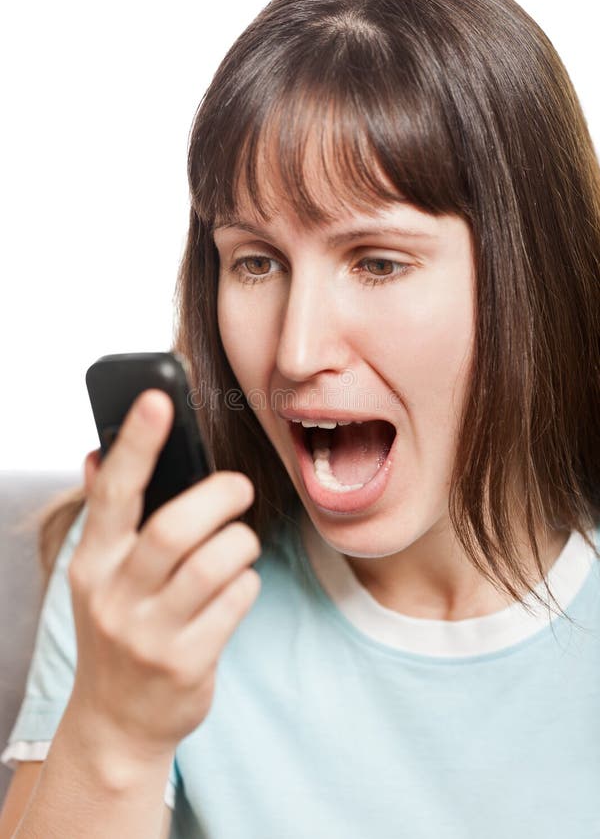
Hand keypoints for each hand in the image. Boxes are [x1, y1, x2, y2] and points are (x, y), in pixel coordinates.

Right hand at [67, 389, 260, 762]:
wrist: (116, 722)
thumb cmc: (119, 629)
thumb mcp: (99, 576)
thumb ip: (107, 518)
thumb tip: (99, 454)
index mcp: (91, 563)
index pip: (112, 493)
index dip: (136, 443)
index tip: (158, 399)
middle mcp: (114, 596)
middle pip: (175, 530)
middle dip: (218, 497)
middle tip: (239, 487)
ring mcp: (149, 634)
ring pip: (215, 563)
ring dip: (239, 542)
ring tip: (238, 543)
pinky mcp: (186, 662)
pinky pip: (236, 601)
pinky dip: (246, 582)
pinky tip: (236, 587)